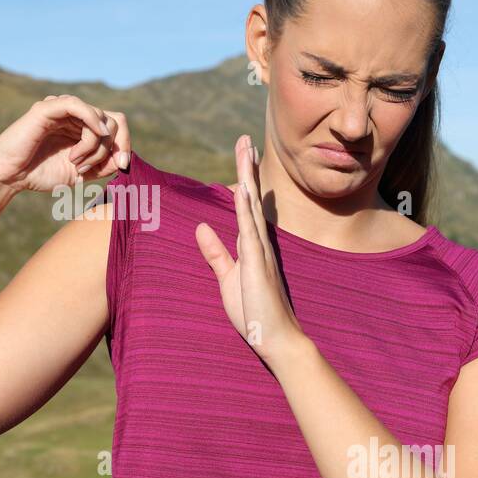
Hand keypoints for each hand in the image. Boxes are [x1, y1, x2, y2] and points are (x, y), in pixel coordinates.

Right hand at [0, 94, 131, 196]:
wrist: (9, 176)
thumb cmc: (39, 174)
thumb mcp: (80, 174)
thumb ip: (103, 166)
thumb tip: (126, 159)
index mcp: (82, 128)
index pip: (117, 126)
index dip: (125, 144)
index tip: (123, 165)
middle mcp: (74, 116)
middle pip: (113, 120)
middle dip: (109, 148)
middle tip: (87, 167)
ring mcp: (62, 110)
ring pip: (99, 117)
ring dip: (94, 145)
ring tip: (74, 162)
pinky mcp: (48, 108)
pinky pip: (78, 105)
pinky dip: (92, 120)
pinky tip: (93, 134)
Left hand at [195, 135, 306, 371]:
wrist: (275, 338)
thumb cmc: (254, 312)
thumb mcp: (227, 278)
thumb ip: (215, 253)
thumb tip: (202, 227)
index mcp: (252, 245)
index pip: (246, 205)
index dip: (244, 180)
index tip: (243, 155)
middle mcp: (260, 242)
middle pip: (252, 197)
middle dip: (248, 168)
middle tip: (246, 139)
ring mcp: (261, 251)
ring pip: (253, 206)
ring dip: (248, 178)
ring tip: (246, 150)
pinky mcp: (258, 263)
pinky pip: (250, 230)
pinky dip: (246, 208)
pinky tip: (245, 188)